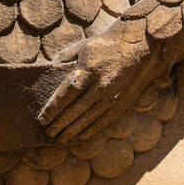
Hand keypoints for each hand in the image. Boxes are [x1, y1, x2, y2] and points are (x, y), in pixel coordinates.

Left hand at [38, 22, 166, 144]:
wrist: (141, 47)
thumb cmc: (106, 45)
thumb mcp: (82, 47)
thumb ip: (63, 59)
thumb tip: (47, 71)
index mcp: (87, 70)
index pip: (66, 95)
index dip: (53, 109)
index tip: (42, 119)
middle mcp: (99, 87)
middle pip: (74, 111)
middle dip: (59, 124)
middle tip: (47, 133)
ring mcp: (112, 97)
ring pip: (87, 120)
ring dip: (72, 132)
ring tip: (60, 140)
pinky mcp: (122, 104)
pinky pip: (103, 122)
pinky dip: (90, 131)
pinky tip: (79, 137)